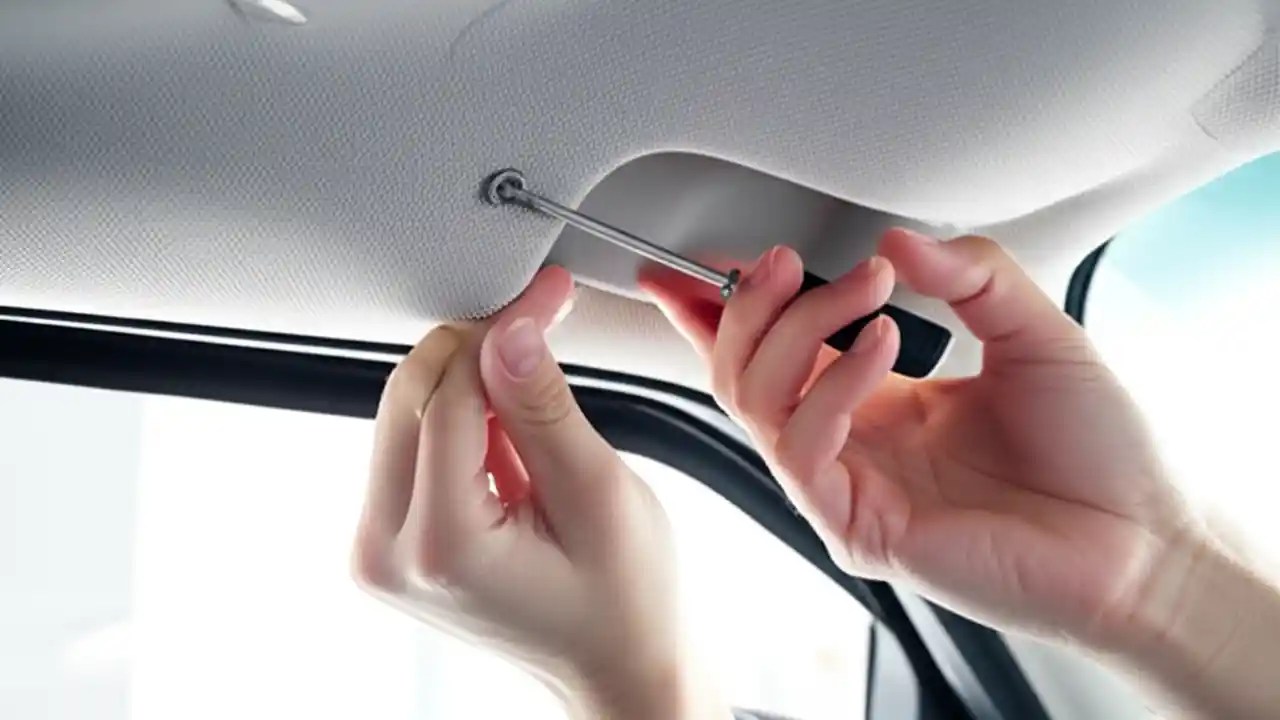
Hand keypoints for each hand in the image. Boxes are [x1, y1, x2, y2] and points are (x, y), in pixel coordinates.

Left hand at [351, 267, 722, 719]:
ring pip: (403, 413)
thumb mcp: (599, 494)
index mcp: (441, 547)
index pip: (448, 396)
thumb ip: (545, 407)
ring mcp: (377, 552)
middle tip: (540, 323)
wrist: (613, 666)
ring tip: (536, 416)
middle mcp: (387, 553)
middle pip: (408, 397)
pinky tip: (508, 442)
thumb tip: (510, 329)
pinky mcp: (385, 543)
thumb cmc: (622, 602)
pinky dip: (457, 420)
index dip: (500, 330)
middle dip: (476, 350)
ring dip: (467, 385)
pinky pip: (407, 446)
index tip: (546, 298)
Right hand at [642, 230, 1190, 648]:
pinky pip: (803, 448)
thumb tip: (900, 237)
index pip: (771, 351)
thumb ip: (970, 276)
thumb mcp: (1035, 331)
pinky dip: (833, 384)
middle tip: (782, 258)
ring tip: (867, 283)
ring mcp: (848, 486)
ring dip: (797, 328)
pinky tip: (884, 342)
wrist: (1143, 542)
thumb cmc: (1095, 454)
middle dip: (749, 305)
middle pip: (743, 372)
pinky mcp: (856, 527)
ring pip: (758, 402)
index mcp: (874, 401)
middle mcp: (850, 443)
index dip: (717, 309)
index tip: (692, 263)